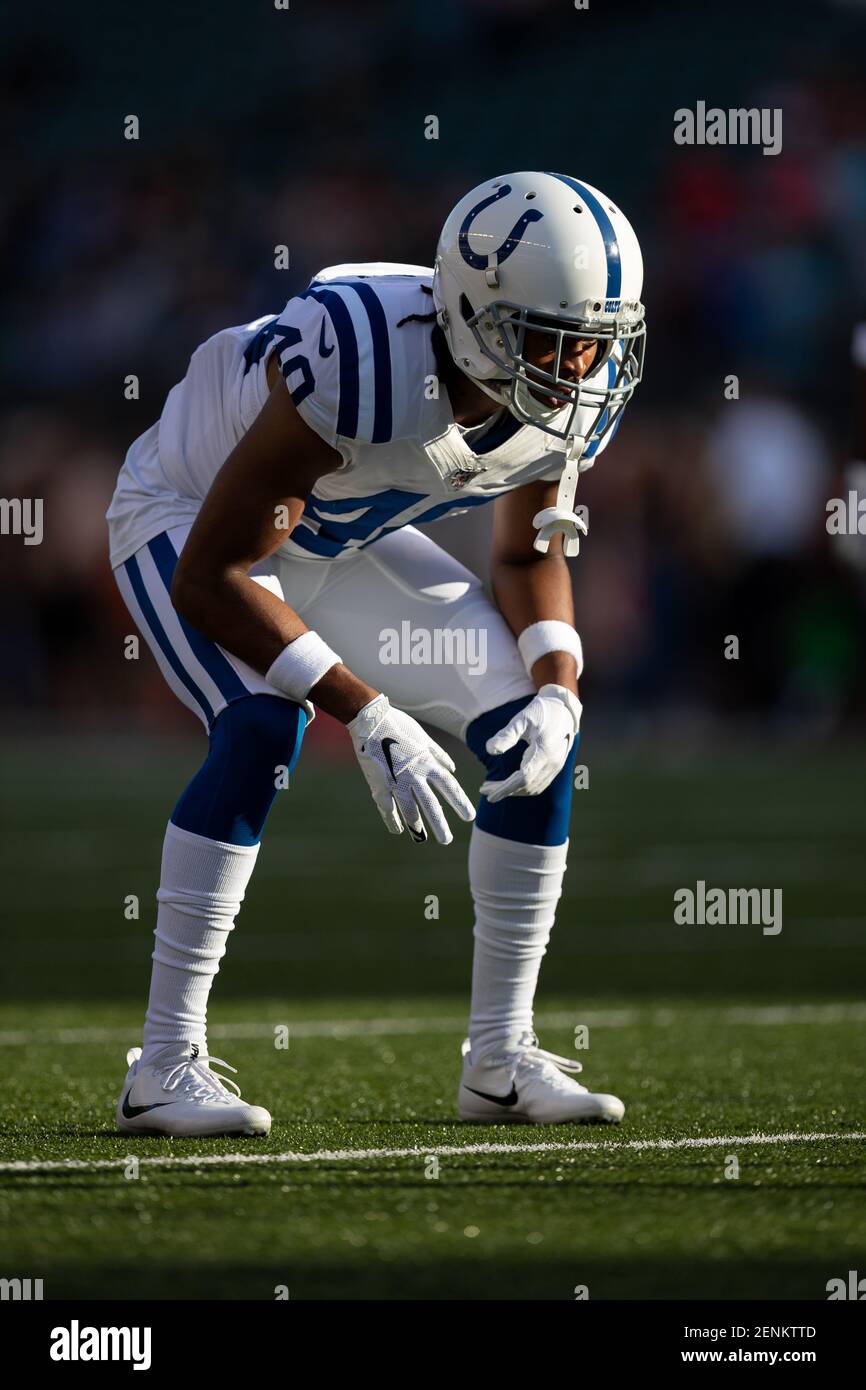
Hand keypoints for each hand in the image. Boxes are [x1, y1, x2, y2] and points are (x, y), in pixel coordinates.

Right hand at [347, 695, 475, 843]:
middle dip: (439, 824)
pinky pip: (386, 806)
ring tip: (421, 839)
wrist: (370, 720)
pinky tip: (397, 829)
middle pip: (430, 805)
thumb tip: (452, 768)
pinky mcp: (378, 784)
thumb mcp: (424, 738)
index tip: (469, 817)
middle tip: (446, 840)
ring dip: (415, 826)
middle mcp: (414, 775)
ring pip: (408, 809)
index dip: (460, 803)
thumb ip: (438, 755)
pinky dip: (391, 818)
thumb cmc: (399, 726)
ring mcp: (395, 781)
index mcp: (427, 763)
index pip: (449, 787)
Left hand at [480, 684, 580, 800]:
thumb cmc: (541, 711)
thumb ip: (507, 735)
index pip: (523, 778)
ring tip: (494, 786)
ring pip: (533, 788)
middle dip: (504, 790)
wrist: (563, 709)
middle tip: (485, 788)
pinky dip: (524, 787)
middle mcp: (552, 763)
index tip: (488, 793)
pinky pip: (539, 784)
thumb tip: (490, 750)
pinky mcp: (556, 767)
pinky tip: (511, 783)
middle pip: (526, 786)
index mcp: (544, 752)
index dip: (505, 788)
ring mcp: (556, 766)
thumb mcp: (522, 719)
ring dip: (513, 791)